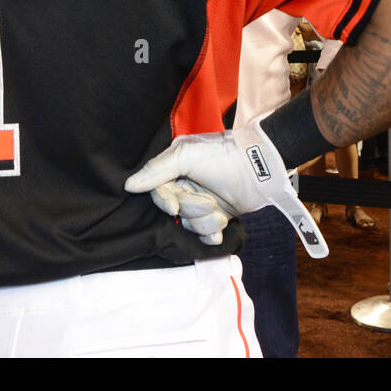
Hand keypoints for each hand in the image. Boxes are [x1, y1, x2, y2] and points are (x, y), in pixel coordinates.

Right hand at [126, 121, 327, 257]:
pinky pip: (205, 233)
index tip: (174, 208)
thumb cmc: (223, 155)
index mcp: (176, 168)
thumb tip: (129, 185)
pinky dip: (211, 235)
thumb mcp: (187, 155)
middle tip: (209, 203)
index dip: (164, 202)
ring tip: (220, 214)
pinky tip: (220, 229)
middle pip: (176, 210)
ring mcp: (202, 201)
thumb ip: (157, 170)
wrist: (262, 167)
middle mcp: (187, 185)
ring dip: (205, 222)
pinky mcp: (218, 215)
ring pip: (190, 223)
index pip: (159, 191)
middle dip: (192, 210)